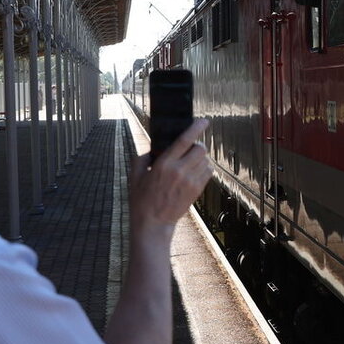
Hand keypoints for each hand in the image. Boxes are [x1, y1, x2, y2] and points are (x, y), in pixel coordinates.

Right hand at [129, 118, 212, 233]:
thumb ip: (141, 158)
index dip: (196, 128)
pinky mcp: (197, 190)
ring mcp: (190, 181)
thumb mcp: (135, 176)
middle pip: (200, 149)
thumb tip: (152, 149)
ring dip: (200, 159)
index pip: (184, 141)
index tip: (204, 121)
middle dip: (197, 146)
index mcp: (163, 164)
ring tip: (190, 164)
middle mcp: (179, 171)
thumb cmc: (141, 199)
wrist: (153, 223)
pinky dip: (204, 169)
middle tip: (190, 150)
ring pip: (206, 161)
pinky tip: (194, 173)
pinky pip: (208, 172)